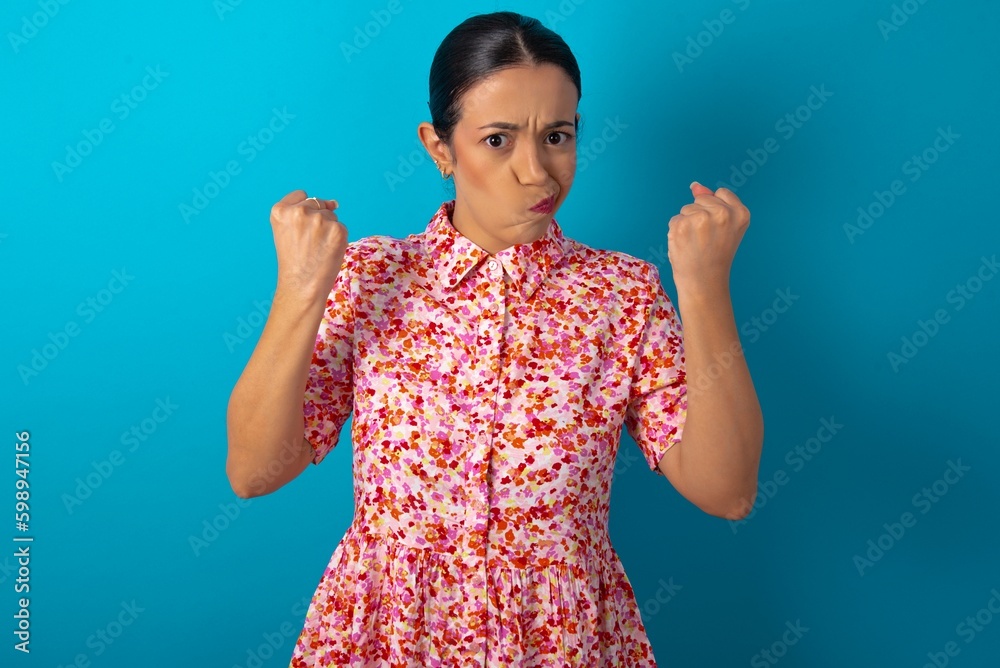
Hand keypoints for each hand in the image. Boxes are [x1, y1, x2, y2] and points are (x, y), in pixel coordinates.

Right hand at [270, 190, 347, 301]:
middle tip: (309, 243)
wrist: (302, 286)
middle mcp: (299, 212)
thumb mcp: (285, 230)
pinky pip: (342, 227)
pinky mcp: (337, 230)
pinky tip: (327, 251)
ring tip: (317, 249)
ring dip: (328, 229)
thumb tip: (334, 203)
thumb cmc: (294, 260)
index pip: (301, 195)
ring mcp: (319, 220)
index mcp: (280, 211)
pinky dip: (338, 239)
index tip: (300, 228)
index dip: (304, 210)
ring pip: (331, 215)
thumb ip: (302, 211)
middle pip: (317, 203)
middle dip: (317, 219)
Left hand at [667, 182, 749, 296]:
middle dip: (700, 215)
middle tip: (706, 239)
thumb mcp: (725, 227)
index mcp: (740, 213)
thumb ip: (713, 202)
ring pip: (686, 209)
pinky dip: (676, 231)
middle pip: (701, 199)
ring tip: (696, 243)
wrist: (704, 281)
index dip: (715, 210)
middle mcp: (722, 214)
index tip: (718, 229)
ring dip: (687, 223)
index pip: (721, 193)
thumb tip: (695, 185)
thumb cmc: (715, 255)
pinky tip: (685, 245)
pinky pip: (675, 219)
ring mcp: (701, 219)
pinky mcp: (681, 225)